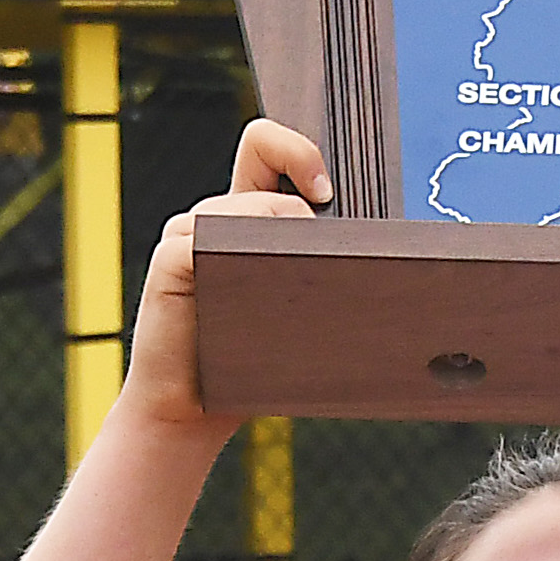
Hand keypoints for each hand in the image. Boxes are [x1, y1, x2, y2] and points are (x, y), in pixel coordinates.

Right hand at [121, 119, 331, 437]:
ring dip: (281, 231)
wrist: (192, 414)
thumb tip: (387, 267)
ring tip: (294, 279)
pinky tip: (256, 288)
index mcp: (246, 220)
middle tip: (327, 207)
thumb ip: (322, 280)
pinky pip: (206, 234)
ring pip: (245, 203)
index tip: (329, 190)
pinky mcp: (172, 262)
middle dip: (304, 162)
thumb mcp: (296, 316)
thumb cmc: (247, 370)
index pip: (268, 149)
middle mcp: (216, 217)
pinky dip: (241, 250)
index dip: (301, 149)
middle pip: (259, 145)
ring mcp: (189, 235)